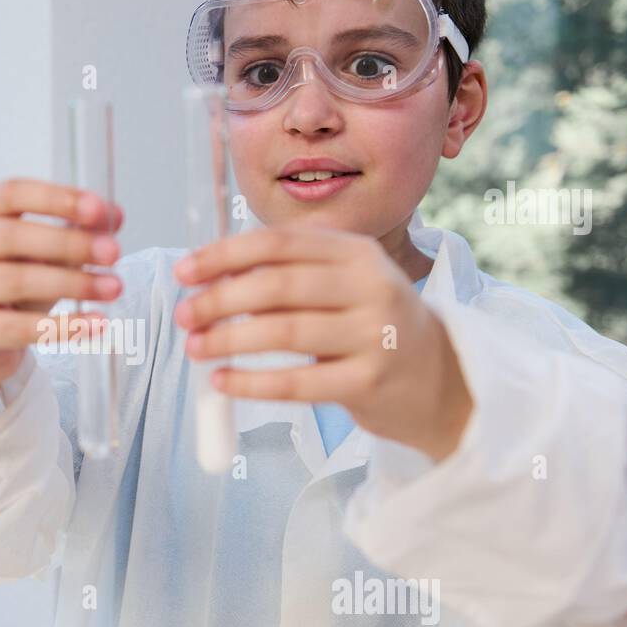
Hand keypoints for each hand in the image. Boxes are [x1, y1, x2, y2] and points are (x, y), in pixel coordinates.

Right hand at [0, 178, 122, 384]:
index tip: (98, 209)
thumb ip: (76, 232)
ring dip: (71, 283)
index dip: (56, 198)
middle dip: (68, 243)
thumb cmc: (13, 288)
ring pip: (14, 281)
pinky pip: (16, 328)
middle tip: (113, 252)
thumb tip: (113, 215)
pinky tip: (94, 324)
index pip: (11, 194)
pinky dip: (62, 327)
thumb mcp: (45, 255)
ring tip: (112, 288)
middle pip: (11, 236)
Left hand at [172, 227, 472, 461]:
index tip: (184, 272)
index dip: (224, 255)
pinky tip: (222, 382)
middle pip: (277, 284)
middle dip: (219, 299)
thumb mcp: (345, 285)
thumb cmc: (372, 328)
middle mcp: (371, 286)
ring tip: (195, 348)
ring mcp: (374, 335)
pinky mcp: (369, 382)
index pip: (279, 243)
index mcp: (357, 253)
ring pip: (284, 332)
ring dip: (228, 340)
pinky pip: (297, 383)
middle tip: (183, 316)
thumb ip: (290, 274)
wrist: (442, 381)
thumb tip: (212, 275)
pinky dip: (252, 383)